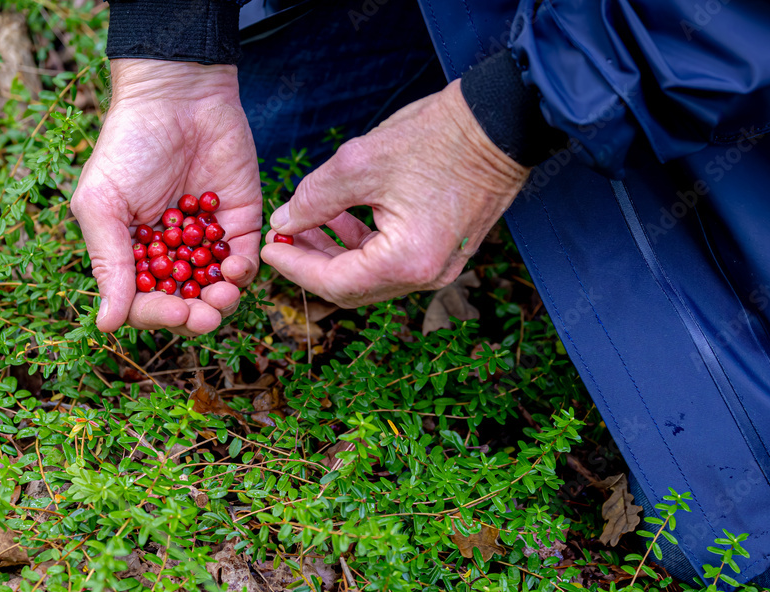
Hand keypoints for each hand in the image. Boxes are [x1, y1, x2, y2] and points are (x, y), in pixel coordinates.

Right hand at [71, 60, 261, 333]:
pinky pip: (246, 260)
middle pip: (186, 305)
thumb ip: (109, 262)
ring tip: (224, 296)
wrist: (177, 95)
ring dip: (223, 301)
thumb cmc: (128, 145)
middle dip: (197, 316)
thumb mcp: (103, 203)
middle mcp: (170, 255)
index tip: (174, 310)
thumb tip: (105, 325)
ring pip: (218, 290)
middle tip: (206, 315)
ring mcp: (207, 242)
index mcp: (133, 255)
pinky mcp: (241, 223)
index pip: (144, 303)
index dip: (158, 314)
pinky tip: (236, 266)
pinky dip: (244, 270)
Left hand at [260, 80, 529, 307]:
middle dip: (312, 264)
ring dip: (335, 254)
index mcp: (406, 262)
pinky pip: (391, 262)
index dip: (295, 267)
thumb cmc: (437, 139)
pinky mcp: (443, 253)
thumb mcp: (360, 163)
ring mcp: (439, 269)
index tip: (268, 246)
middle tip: (283, 238)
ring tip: (306, 223)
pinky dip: (362, 245)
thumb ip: (314, 199)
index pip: (335, 283)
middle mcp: (425, 277)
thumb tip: (285, 222)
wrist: (500, 124)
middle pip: (352, 289)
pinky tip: (341, 217)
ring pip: (370, 277)